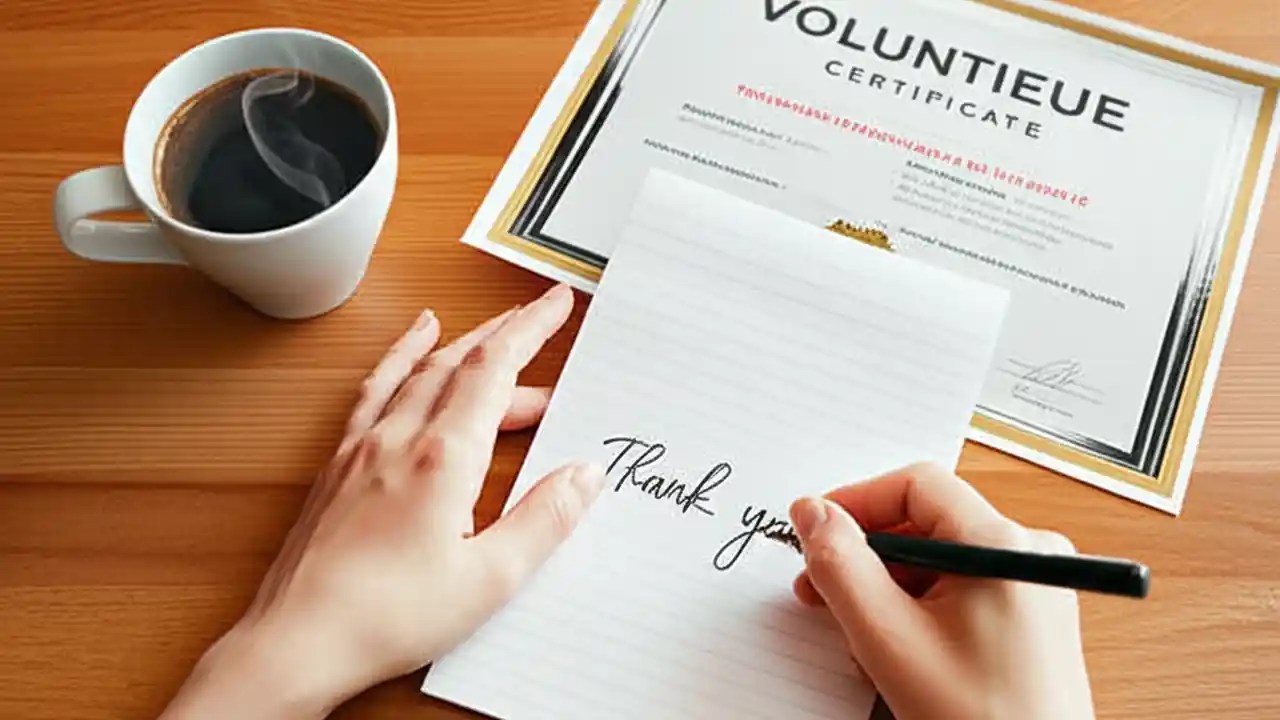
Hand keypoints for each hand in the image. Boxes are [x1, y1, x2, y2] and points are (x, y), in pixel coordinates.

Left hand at [161, 284, 605, 718]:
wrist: (299, 641)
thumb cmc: (387, 618)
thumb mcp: (490, 579)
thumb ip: (543, 520)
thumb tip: (584, 475)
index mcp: (444, 459)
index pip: (495, 370)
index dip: (530, 330)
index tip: (555, 304)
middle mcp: (399, 438)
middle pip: (459, 361)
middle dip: (505, 332)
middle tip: (539, 317)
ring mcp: (362, 447)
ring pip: (417, 371)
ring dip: (459, 344)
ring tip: (488, 328)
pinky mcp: (338, 465)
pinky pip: (375, 391)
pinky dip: (398, 361)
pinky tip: (408, 352)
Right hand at [789, 463, 1093, 719]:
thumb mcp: (889, 639)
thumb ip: (841, 566)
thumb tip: (813, 513)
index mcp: (1005, 546)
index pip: (917, 485)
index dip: (856, 501)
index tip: (815, 531)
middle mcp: (1029, 555)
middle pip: (926, 522)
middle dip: (866, 555)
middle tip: (820, 589)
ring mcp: (1033, 587)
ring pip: (938, 560)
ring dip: (887, 589)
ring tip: (859, 635)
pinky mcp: (1030, 618)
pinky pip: (960, 589)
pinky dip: (918, 609)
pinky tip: (897, 650)